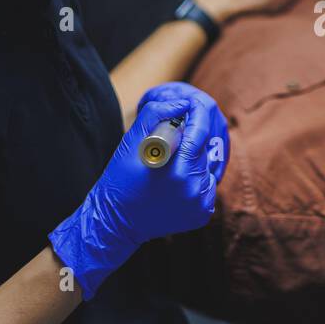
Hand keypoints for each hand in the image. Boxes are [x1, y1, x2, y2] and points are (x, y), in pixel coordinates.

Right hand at [49, 84, 228, 299]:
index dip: (198, 112)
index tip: (194, 102)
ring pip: (208, 164)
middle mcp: (194, 189)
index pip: (200, 130)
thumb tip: (182, 103)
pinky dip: (197, 174)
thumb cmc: (120, 178)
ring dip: (195, 155)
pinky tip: (178, 176)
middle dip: (193, 135)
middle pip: (205, 147)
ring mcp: (201, 204)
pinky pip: (208, 183)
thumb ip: (156, 114)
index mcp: (178, 170)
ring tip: (173, 156)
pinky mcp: (203, 212)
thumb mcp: (131, 141)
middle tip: (176, 132)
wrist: (116, 221)